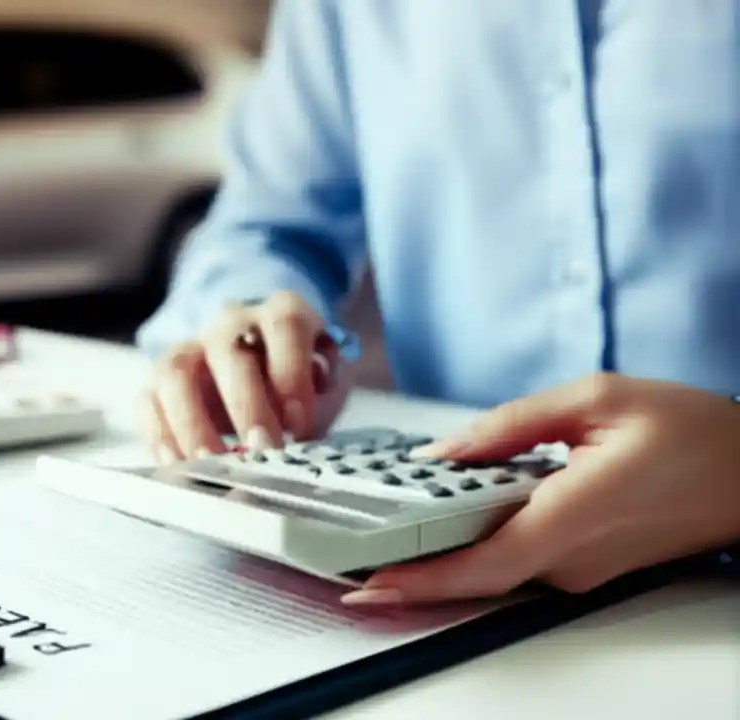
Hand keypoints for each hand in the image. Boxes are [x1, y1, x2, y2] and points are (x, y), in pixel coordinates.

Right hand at [141, 291, 352, 461]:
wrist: (260, 366)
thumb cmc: (295, 382)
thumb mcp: (324, 387)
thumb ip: (319, 404)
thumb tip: (301, 433)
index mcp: (281, 313)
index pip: (286, 325)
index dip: (292, 372)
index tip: (299, 423)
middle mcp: (231, 324)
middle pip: (229, 350)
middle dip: (246, 405)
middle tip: (261, 449)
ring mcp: (190, 349)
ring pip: (176, 372)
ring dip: (193, 422)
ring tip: (213, 463)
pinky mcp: (159, 380)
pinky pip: (149, 401)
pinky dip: (160, 434)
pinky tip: (178, 464)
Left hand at [341, 374, 739, 605]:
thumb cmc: (692, 431)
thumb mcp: (597, 397)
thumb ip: (512, 424)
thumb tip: (448, 450)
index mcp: (574, 514)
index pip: (483, 564)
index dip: (421, 582)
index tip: (370, 587)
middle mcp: (572, 556)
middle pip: (475, 571)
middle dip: (411, 565)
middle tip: (354, 550)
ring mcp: (578, 568)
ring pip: (493, 563)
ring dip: (443, 545)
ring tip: (395, 515)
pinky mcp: (582, 564)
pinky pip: (516, 555)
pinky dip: (478, 537)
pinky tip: (453, 507)